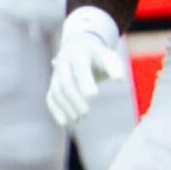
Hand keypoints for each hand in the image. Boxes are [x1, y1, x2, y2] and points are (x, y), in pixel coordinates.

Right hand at [46, 7, 123, 129]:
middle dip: (74, 99)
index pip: (80, 68)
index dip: (85, 81)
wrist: (79, 46)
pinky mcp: (54, 83)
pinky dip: (56, 110)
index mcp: (79, 55)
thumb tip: (120, 79)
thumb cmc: (99, 56)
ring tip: (78, 120)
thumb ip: (114, 66)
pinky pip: (50, 97)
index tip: (93, 96)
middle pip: (65, 82)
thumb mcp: (109, 56)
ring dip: (66, 107)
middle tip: (86, 113)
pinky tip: (65, 123)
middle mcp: (64, 63)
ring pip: (56, 91)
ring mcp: (56, 74)